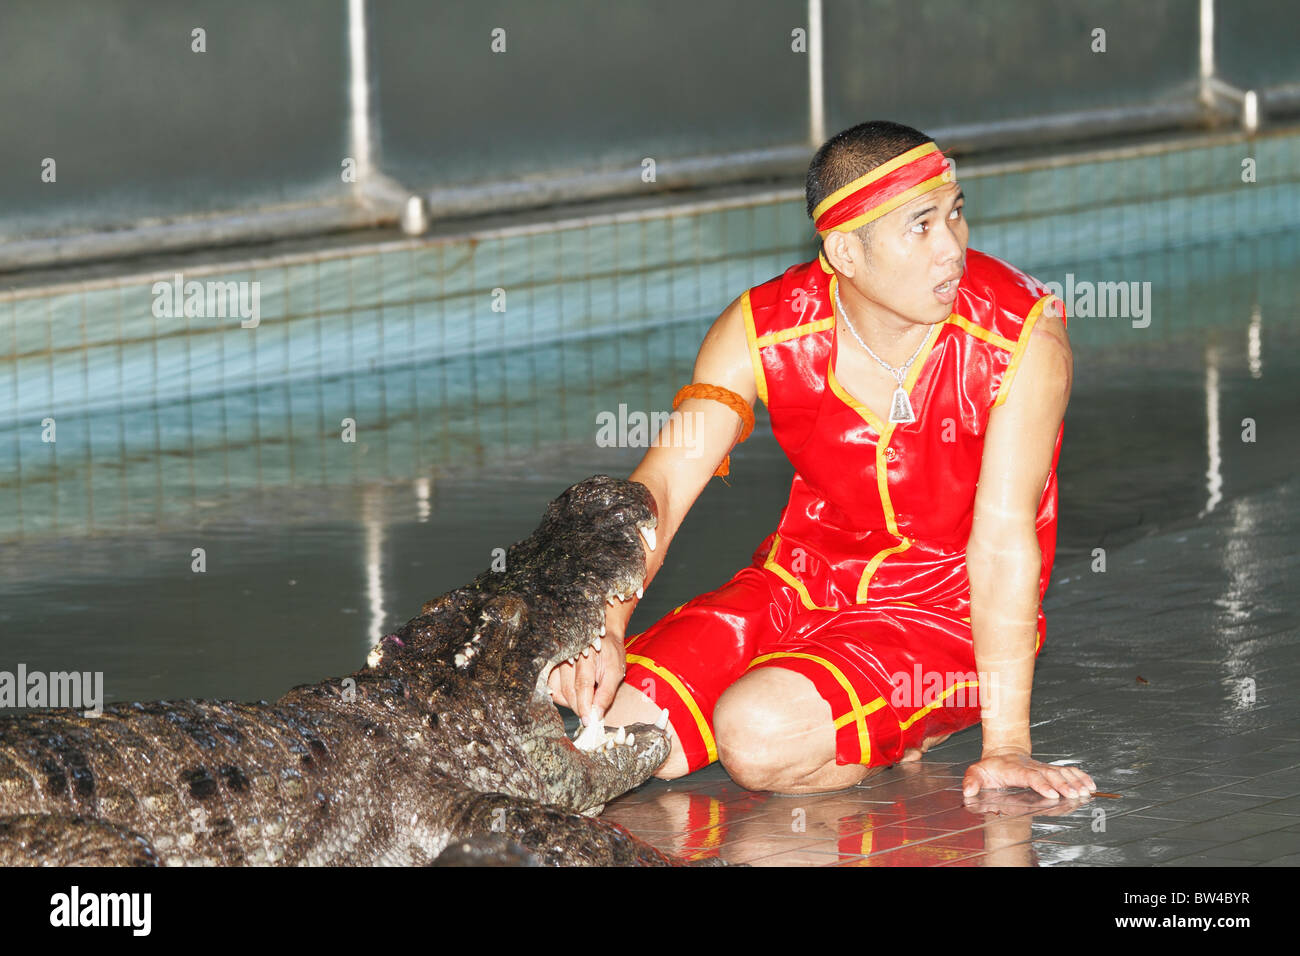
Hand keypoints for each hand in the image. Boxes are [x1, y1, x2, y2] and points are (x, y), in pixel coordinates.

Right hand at [547, 603, 627, 725]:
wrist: (601, 635)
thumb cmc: (610, 652)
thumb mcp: (616, 671)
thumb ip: (606, 694)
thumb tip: (597, 715)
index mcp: (587, 655)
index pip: (583, 684)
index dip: (585, 705)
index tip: (589, 721)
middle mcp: (568, 656)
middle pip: (569, 691)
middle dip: (580, 707)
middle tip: (591, 715)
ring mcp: (557, 661)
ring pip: (558, 691)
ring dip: (571, 703)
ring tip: (584, 701)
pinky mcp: (552, 666)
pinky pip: (552, 688)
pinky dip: (562, 696)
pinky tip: (574, 694)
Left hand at [962, 750, 1095, 800]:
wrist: (1002, 752)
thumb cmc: (990, 767)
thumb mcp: (976, 772)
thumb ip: (971, 781)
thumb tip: (968, 791)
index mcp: (1015, 770)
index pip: (1030, 776)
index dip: (1041, 784)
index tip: (1051, 793)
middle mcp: (1032, 768)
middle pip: (1049, 775)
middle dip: (1063, 784)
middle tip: (1074, 795)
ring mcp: (1042, 767)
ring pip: (1061, 772)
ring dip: (1074, 781)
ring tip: (1086, 791)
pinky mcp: (1050, 769)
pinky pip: (1067, 770)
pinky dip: (1080, 776)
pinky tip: (1090, 784)